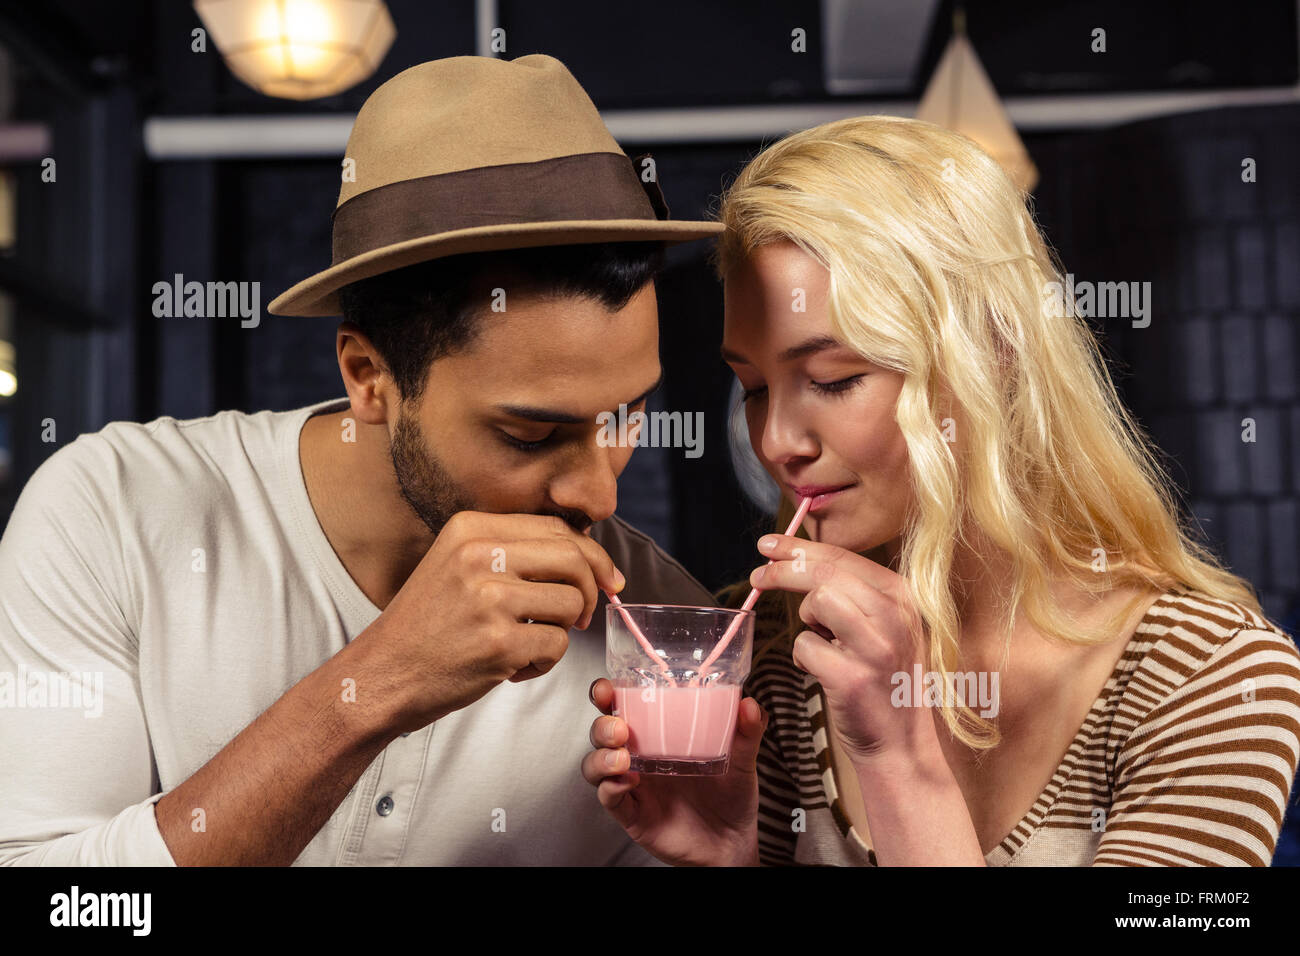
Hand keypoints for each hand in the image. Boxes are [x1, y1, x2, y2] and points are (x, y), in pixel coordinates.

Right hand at [348, 511, 622, 736]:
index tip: (608, 580)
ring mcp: (489, 599)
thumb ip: (514, 552)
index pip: (558, 529)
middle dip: (593, 590)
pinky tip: (511, 667)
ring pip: (573, 604)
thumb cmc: (428, 626)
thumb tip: (592, 558)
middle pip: (575, 560)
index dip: (593, 556)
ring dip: (561, 631)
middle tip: (583, 617)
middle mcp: (480, 555)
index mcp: (471, 528)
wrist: (380, 675)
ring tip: (524, 643)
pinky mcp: (498, 643)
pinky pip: (557, 645)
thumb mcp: (459, 565)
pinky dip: (543, 662)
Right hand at [581, 678, 765, 865]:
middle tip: (620, 727)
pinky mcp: (632, 813)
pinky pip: (609, 797)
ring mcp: (633, 785)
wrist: (732, 842)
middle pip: (601, 732)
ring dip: (601, 757)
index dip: (608, 694)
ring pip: (595, 764)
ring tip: (623, 758)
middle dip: (602, 725)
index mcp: (658, 735)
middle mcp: (639, 756)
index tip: (609, 687)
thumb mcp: (742, 759)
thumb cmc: (731, 796)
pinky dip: (611, 787)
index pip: (622, 707)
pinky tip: (630, 781)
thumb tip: (750, 704)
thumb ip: (748, 731)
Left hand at [749, 533, 937, 766]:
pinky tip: (823, 671)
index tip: (768, 545)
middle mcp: (895, 616)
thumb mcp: (885, 626)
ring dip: (806, 620)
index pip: (843, 557)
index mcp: (902, 596)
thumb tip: (798, 558)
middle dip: (783, 571)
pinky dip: (805, 659)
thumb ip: (854, 592)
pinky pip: (805, 647)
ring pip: (817, 602)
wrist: (902, 742)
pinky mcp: (853, 677)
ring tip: (822, 640)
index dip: (799, 548)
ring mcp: (876, 646)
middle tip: (757, 577)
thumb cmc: (883, 679)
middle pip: (824, 574)